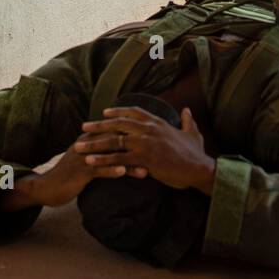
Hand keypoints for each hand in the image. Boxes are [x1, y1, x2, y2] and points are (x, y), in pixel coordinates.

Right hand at [16, 139, 145, 210]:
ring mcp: (83, 157)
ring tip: (146, 169)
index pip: (117, 133)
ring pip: (110, 156)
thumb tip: (123, 152)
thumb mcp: (87, 159)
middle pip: (117, 141)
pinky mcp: (79, 171)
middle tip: (156, 157)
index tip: (155, 144)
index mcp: (92, 139)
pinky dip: (110, 170)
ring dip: (128, 161)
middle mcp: (88, 144)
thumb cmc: (70, 174)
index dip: (136, 138)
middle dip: (137, 148)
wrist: (47, 187)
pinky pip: (97, 169)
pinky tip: (123, 173)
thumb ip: (103, 152)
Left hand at [76, 106, 216, 194]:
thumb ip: (187, 120)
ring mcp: (144, 143)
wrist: (199, 168)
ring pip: (114, 140)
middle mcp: (148, 129)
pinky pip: (118, 158)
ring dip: (94, 143)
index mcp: (158, 122)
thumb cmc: (196, 153)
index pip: (134, 112)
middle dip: (99, 125)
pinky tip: (90, 161)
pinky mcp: (143, 158)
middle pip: (118, 123)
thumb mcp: (193, 132)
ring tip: (79, 145)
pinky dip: (102, 159)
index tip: (105, 112)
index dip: (118, 111)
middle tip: (84, 126)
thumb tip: (187, 110)